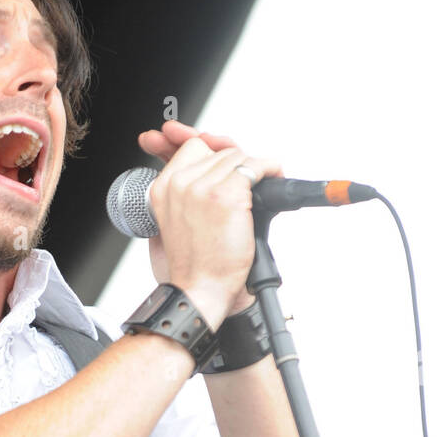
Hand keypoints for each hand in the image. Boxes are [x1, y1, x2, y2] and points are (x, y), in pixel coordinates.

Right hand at [137, 120, 282, 327]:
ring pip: (237, 157)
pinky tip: (273, 178)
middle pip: (217, 150)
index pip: (191, 147)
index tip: (215, 147)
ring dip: (253, 170)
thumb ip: (185, 191)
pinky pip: (255, 167)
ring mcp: (201, 187)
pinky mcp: (225, 196)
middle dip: (235, 164)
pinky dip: (270, 170)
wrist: (199, 290)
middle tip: (245, 182)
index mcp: (162, 188)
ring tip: (257, 189)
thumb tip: (207, 166)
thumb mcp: (176, 223)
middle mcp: (179, 183)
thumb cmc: (193, 264)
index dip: (208, 146)